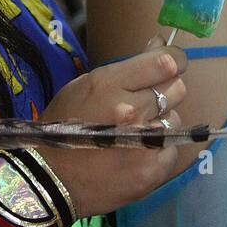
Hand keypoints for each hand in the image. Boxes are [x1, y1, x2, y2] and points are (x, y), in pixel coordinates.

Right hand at [37, 37, 186, 218]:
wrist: (49, 180)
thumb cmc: (63, 126)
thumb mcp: (85, 86)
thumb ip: (126, 68)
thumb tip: (159, 45)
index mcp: (110, 84)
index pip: (165, 62)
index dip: (173, 61)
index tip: (170, 65)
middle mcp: (131, 110)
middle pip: (177, 88)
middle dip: (164, 91)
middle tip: (145, 103)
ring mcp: (144, 142)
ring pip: (175, 118)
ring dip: (160, 121)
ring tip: (136, 132)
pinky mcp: (153, 170)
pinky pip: (172, 147)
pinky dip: (159, 149)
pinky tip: (137, 153)